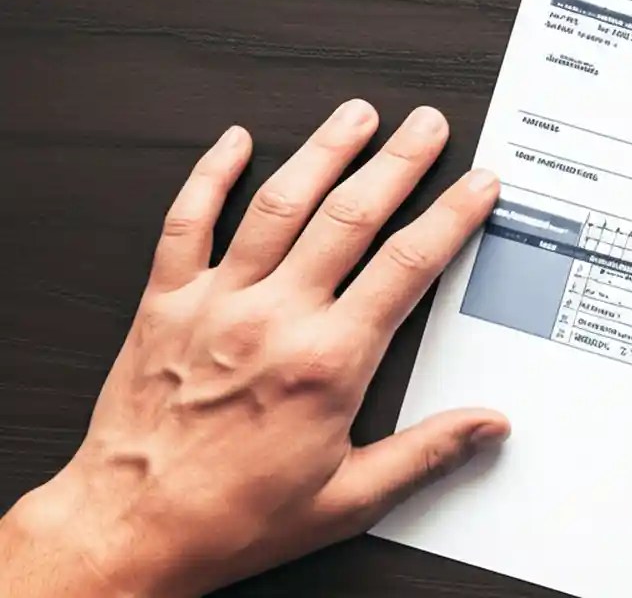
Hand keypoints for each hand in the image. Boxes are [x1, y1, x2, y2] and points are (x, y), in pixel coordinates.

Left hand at [0, 100, 507, 596]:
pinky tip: (233, 142)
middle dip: (399, 162)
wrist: (133, 528)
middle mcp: (275, 318)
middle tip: (427, 126)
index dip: (451, 216)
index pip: (407, 265)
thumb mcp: (350, 499)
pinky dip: (209, 175)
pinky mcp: (164, 303)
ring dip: (323, 151)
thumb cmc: (235, 518)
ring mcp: (216, 302)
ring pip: (278, 204)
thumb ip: (427, 453)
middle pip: (350, 216)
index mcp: (328, 362)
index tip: (477, 186)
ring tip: (356, 115)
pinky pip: (186, 221)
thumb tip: (488, 426)